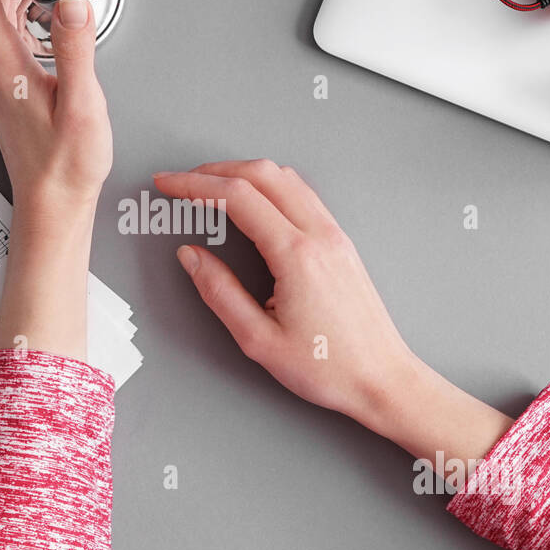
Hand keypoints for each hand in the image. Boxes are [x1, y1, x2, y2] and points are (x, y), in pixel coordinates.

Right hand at [155, 161, 511, 471]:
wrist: (383, 378)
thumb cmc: (327, 368)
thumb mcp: (258, 340)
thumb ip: (220, 292)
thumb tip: (191, 255)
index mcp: (296, 255)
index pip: (237, 197)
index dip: (194, 185)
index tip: (166, 184)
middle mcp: (319, 234)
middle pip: (262, 173)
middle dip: (214, 170)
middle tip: (180, 181)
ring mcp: (335, 234)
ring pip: (285, 177)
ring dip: (243, 173)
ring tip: (210, 186)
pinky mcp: (341, 242)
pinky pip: (302, 194)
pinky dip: (269, 185)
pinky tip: (252, 200)